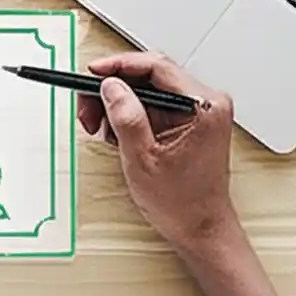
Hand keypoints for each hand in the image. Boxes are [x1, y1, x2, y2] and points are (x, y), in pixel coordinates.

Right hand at [79, 52, 276, 295]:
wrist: (201, 229)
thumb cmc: (183, 203)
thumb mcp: (143, 159)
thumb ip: (126, 117)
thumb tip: (111, 86)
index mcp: (204, 107)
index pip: (157, 67)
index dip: (120, 66)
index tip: (93, 71)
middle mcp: (206, 103)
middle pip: (150, 76)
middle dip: (114, 89)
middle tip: (88, 106)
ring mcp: (198, 111)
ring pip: (148, 90)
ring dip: (119, 104)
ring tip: (99, 126)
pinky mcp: (189, 121)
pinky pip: (153, 105)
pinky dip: (130, 114)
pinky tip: (116, 132)